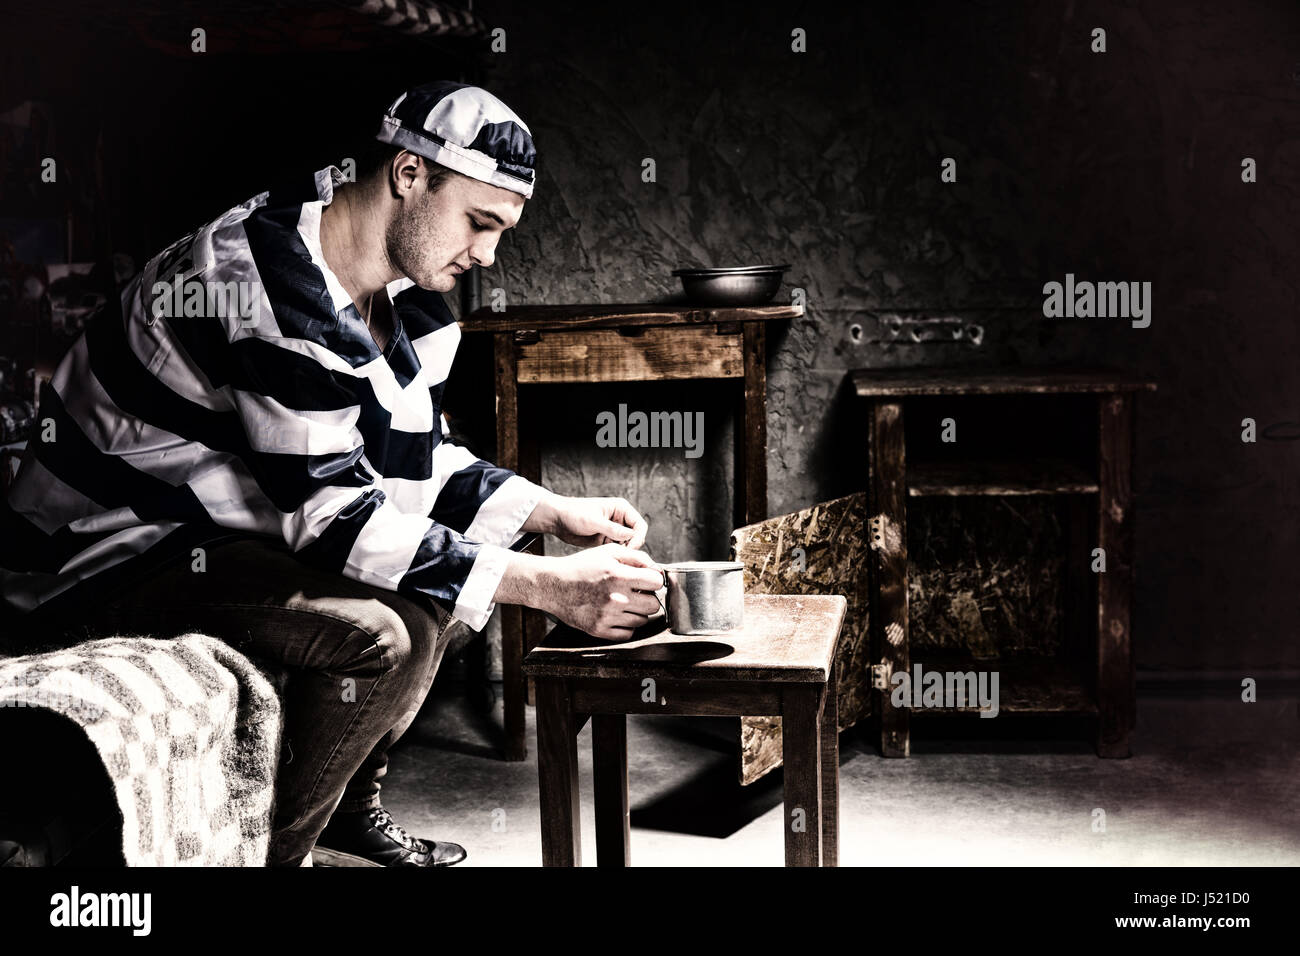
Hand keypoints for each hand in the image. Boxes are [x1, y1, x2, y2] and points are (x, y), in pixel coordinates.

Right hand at [537, 543, 662, 640]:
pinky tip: (617, 615)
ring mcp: (607, 617)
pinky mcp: (599, 630)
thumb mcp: (608, 553)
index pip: (657, 583)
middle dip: (648, 597)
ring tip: (624, 603)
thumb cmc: (582, 567)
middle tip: (636, 593)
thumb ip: (636, 557)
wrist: (554, 585)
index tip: (647, 581)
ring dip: (637, 612)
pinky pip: (627, 634)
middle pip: (653, 605)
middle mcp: (615, 598)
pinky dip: (626, 626)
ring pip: (642, 621)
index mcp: (618, 576)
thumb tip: (657, 570)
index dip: (654, 580)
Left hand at [539, 494, 649, 550]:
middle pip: (636, 538)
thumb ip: (613, 529)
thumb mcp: (593, 521)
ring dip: (623, 554)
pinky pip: (616, 551)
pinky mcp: (606, 541)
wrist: (558, 519)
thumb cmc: (574, 513)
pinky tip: (606, 559)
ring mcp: (614, 531)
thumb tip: (631, 536)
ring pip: (627, 546)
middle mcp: (620, 520)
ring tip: (611, 559)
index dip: (637, 539)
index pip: (640, 526)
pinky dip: (614, 556)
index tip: (629, 550)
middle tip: (620, 558)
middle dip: (631, 548)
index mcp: (621, 509)